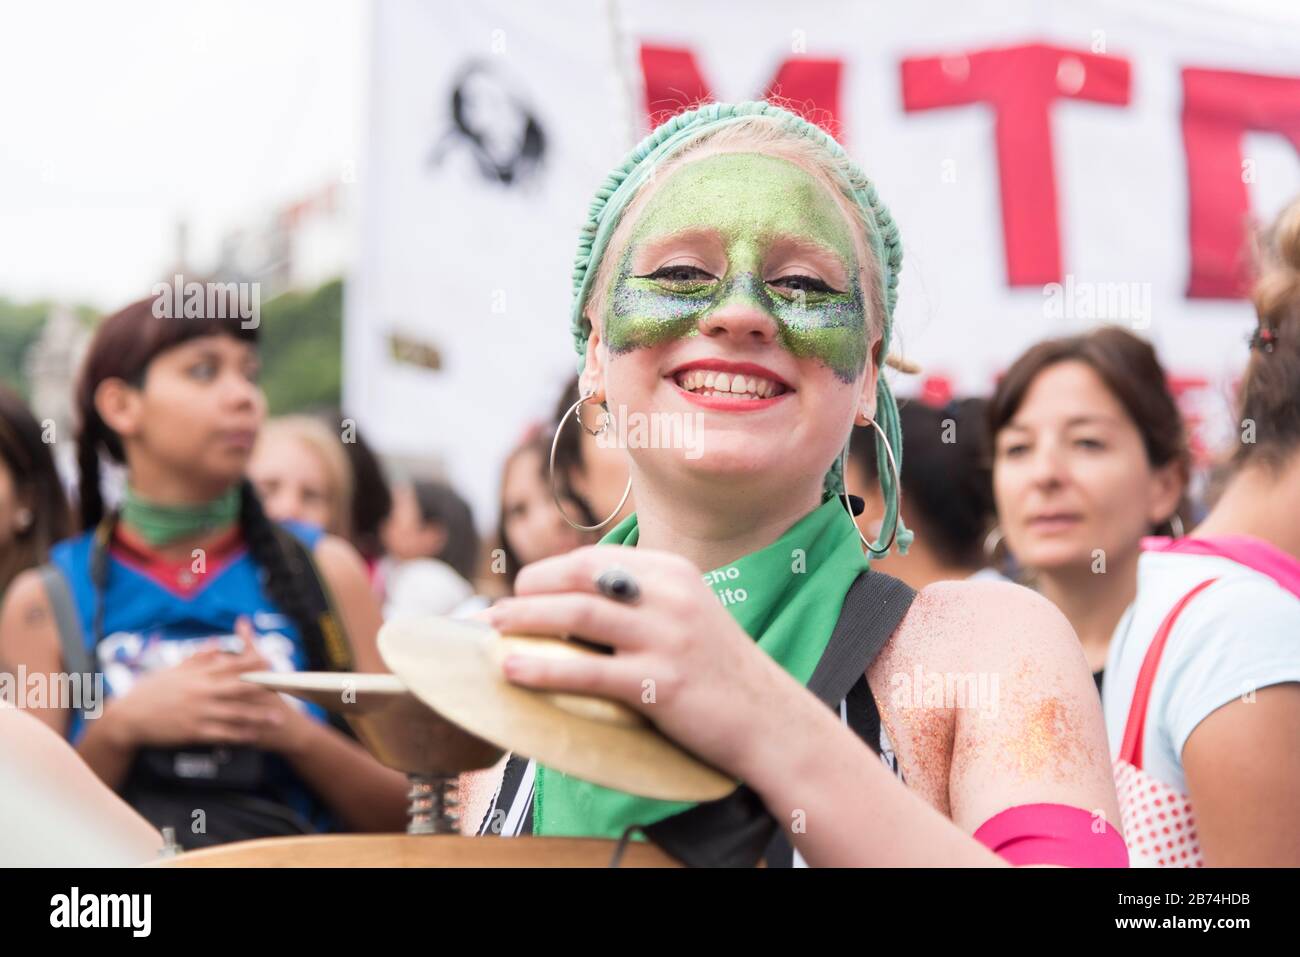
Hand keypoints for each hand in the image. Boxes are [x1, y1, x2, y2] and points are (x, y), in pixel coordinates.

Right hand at [109, 617, 299, 751]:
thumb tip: (216, 644)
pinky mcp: (193, 731)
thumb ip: (197, 657)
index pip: (230, 665)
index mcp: (197, 674)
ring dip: (258, 715)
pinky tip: (253, 735)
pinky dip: (239, 734)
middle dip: (263, 687)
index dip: (252, 663)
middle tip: (284, 687)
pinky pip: (221, 733)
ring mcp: (198, 712)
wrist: (127, 717)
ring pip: (235, 713)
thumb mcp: (173, 669)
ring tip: (277, 717)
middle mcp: (201, 691)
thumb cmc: (149, 691)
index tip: (270, 660)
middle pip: (239, 688)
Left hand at [481, 545, 813, 779]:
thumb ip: (640, 602)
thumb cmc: (719, 672)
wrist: (769, 720)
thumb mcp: (688, 615)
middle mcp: (669, 595)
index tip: (523, 587)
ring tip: (494, 628)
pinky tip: (514, 670)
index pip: (597, 557)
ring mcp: (666, 637)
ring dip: (526, 618)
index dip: (551, 570)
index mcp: (674, 572)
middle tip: (499, 608)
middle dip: (531, 587)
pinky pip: (587, 671)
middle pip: (581, 575)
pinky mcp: (660, 682)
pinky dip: (542, 668)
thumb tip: (569, 605)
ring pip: (578, 613)